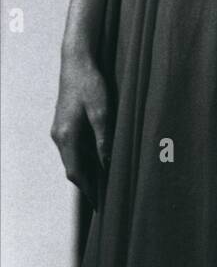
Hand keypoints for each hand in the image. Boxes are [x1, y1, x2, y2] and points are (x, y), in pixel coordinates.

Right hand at [50, 49, 110, 209]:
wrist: (76, 62)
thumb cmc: (91, 84)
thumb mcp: (102, 112)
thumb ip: (104, 139)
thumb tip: (107, 164)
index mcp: (67, 137)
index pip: (77, 173)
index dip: (89, 190)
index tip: (100, 205)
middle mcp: (59, 137)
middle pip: (73, 169)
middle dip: (88, 185)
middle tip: (104, 201)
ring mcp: (60, 131)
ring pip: (73, 160)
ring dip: (87, 173)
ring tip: (104, 186)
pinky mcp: (64, 124)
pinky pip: (74, 150)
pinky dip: (85, 160)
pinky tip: (98, 163)